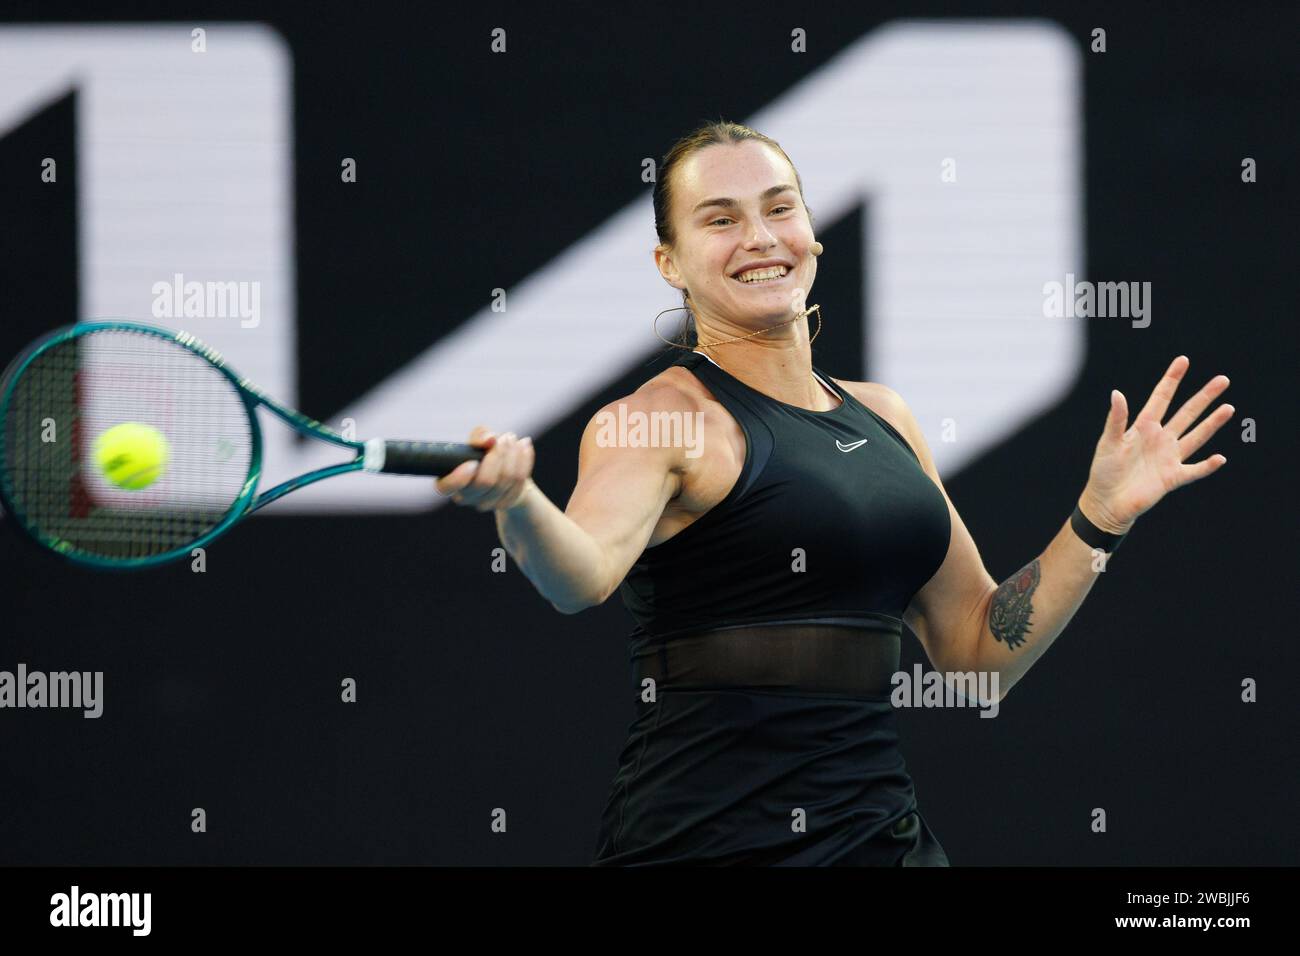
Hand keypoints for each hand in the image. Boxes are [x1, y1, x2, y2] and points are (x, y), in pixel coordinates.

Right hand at [435, 425, 535, 511]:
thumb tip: (490, 440)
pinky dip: (524, 460)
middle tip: (504, 438)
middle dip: (497, 455)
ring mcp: (485, 503)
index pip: (447, 487)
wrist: (504, 468)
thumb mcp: (478, 439)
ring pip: (506, 480)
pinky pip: (520, 481)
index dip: (459, 477)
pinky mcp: (505, 503)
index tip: (473, 462)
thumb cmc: (484, 451)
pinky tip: (525, 446)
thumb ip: (479, 436)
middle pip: (484, 482)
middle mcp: (465, 497)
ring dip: (513, 454)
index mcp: (449, 481)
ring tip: (513, 439)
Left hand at [1080, 355, 1231, 532]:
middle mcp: (1160, 439)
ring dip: (1212, 424)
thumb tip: (1117, 393)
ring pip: (1196, 437)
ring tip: (1228, 408)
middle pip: (1186, 413)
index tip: (1183, 360)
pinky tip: (1220, 458)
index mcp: (1143, 427)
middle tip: (1222, 380)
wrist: (1106, 502)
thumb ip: (1116, 419)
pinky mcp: (1173, 478)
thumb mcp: (1108, 442)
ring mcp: (1169, 458)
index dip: (1172, 379)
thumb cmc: (1103, 471)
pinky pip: (1194, 470)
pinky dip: (1207, 466)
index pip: (1161, 398)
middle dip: (1204, 397)